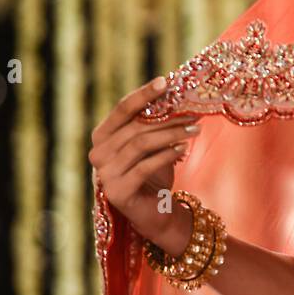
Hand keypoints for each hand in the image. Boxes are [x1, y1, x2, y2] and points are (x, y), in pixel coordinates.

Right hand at [88, 77, 201, 250]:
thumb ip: (156, 123)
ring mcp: (105, 174)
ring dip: (172, 134)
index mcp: (102, 136)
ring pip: (141, 144)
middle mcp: (98, 153)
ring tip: (196, 128)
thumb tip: (181, 95)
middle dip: (168, 118)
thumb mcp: (154, 144)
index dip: (143, 94)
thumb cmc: (154, 174)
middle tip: (195, 113)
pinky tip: (185, 148)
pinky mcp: (117, 192)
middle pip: (135, 126)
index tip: (165, 82)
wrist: (157, 212)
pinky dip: (167, 155)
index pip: (121, 109)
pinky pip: (145, 166)